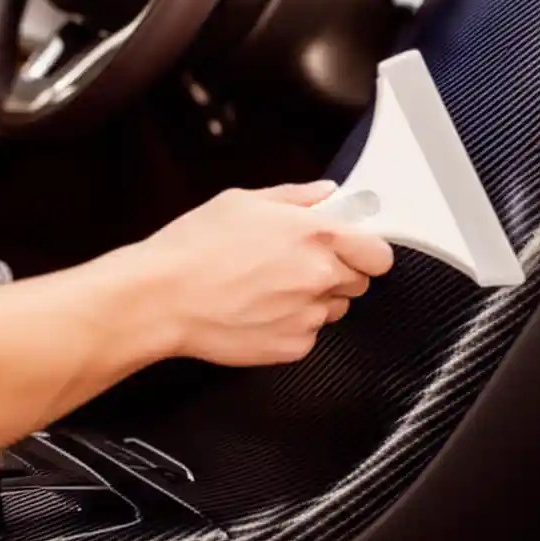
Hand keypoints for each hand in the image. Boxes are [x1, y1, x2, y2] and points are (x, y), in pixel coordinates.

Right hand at [108, 181, 393, 366]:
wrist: (160, 299)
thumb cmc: (194, 248)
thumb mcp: (244, 202)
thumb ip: (297, 197)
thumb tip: (326, 194)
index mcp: (316, 235)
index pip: (379, 253)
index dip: (367, 251)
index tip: (354, 250)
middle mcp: (320, 276)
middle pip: (360, 282)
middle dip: (338, 273)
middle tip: (299, 265)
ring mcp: (308, 315)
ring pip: (334, 308)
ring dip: (315, 300)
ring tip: (271, 289)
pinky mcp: (293, 346)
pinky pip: (309, 334)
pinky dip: (292, 325)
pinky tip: (260, 311)